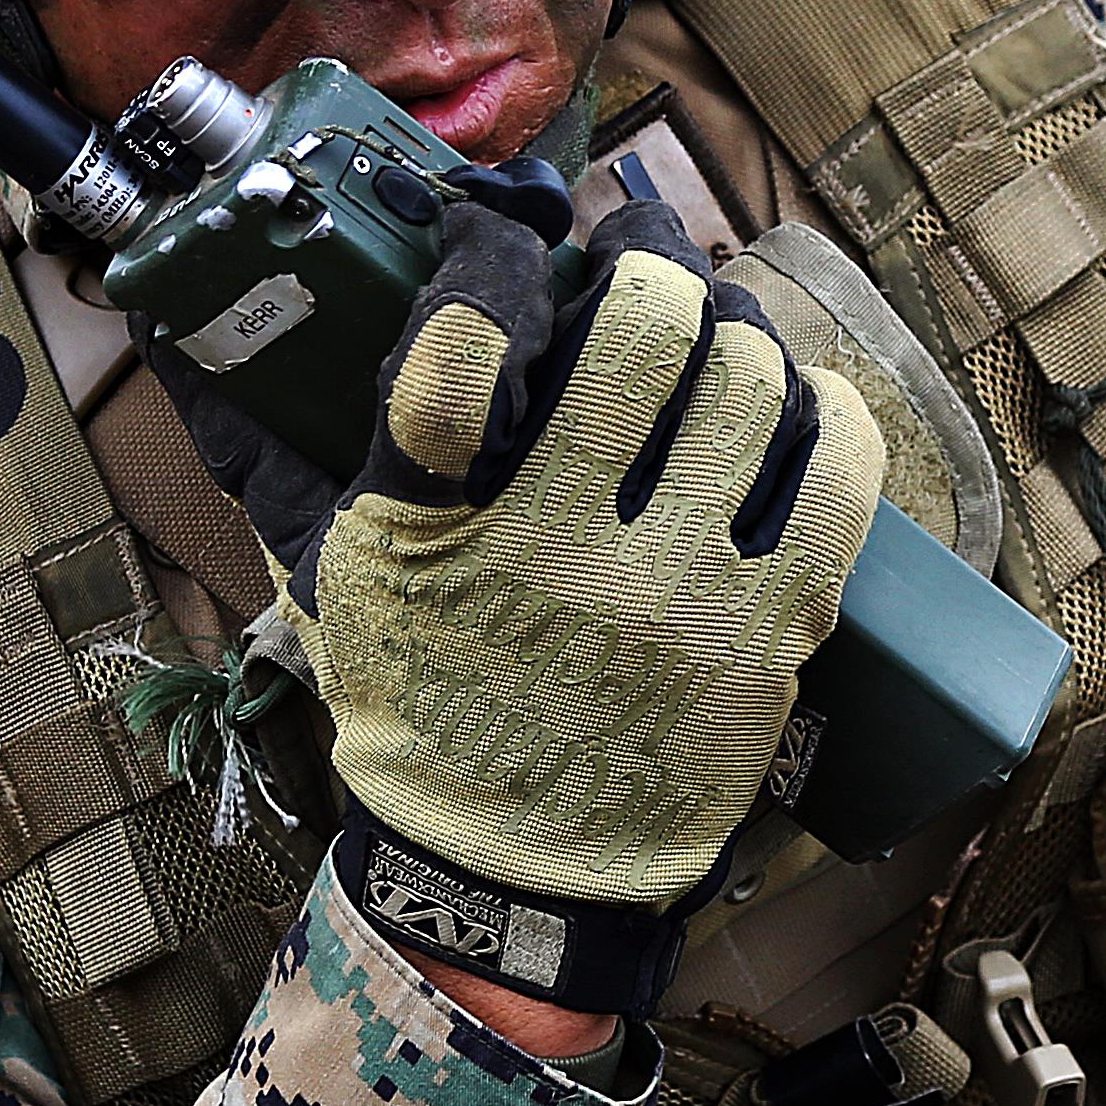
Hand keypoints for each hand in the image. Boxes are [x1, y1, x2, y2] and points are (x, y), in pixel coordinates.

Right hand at [286, 199, 883, 1014]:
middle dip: (643, 256)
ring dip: (733, 324)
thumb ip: (319, 447)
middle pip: (645, 327)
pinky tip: (788, 405)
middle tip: (634, 254)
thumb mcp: (343, 577)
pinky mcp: (771, 629)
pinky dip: (816, 411)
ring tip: (711, 325)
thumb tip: (273, 327)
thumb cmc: (423, 706)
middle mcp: (566, 550)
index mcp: (440, 531)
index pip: (466, 343)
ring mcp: (684, 589)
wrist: (512, 876)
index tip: (510, 229)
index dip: (493, 249)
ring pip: (750, 380)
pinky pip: (832, 472)